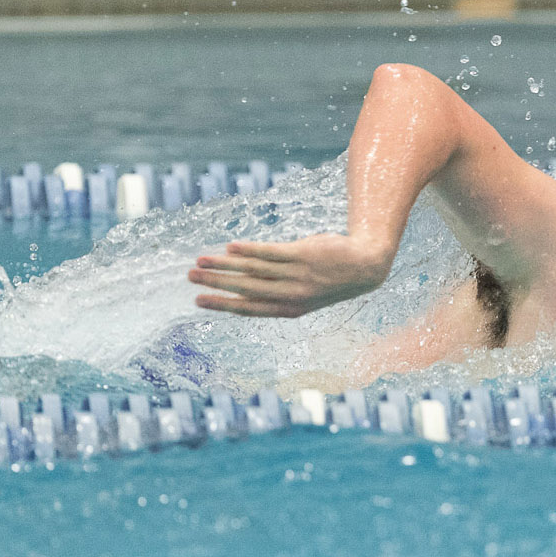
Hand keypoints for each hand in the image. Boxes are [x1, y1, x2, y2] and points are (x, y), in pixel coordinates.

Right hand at [189, 234, 392, 317]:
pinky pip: (271, 252)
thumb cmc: (328, 279)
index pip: (249, 309)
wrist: (365, 266)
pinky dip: (249, 250)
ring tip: (201, 260)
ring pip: (254, 270)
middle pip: (245, 289)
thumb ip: (276, 291)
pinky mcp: (303, 254)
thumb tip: (244, 282)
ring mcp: (297, 275)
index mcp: (289, 309)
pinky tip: (230, 247)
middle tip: (190, 278)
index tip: (199, 301)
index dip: (222, 305)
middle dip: (215, 284)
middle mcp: (291, 295)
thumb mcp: (303, 293)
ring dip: (225, 265)